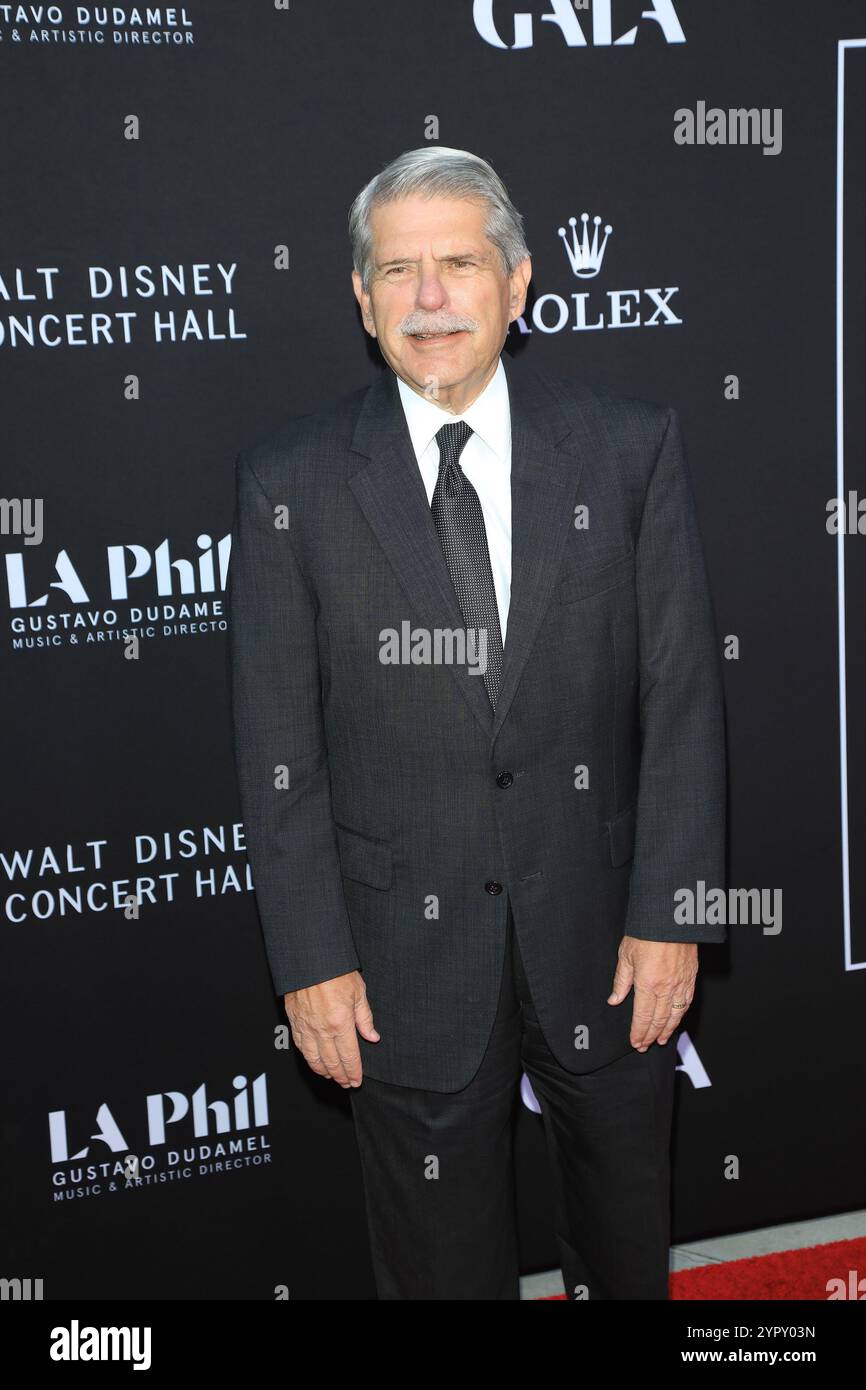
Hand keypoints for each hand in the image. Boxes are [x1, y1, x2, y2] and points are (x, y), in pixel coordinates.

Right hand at [284, 971, 379, 1087]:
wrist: (309, 958)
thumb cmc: (335, 971)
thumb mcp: (358, 993)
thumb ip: (365, 1018)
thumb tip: (372, 1037)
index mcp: (341, 1024)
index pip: (349, 1057)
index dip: (353, 1072)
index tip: (357, 1081)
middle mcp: (322, 1030)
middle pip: (331, 1062)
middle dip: (340, 1076)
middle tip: (347, 1084)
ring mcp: (306, 1028)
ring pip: (314, 1059)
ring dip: (324, 1071)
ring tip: (332, 1077)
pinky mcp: (294, 1022)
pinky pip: (301, 1048)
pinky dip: (309, 1059)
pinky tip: (315, 1062)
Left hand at [607, 937, 697, 1049]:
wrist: (670, 917)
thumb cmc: (646, 932)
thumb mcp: (626, 955)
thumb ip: (621, 981)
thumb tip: (614, 1000)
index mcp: (648, 983)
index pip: (643, 1017)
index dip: (638, 1032)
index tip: (635, 1042)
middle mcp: (666, 987)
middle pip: (659, 1020)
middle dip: (651, 1036)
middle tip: (645, 1046)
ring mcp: (681, 983)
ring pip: (675, 1015)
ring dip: (667, 1030)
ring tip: (661, 1040)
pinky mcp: (691, 977)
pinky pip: (687, 1002)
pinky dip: (681, 1015)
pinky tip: (676, 1020)